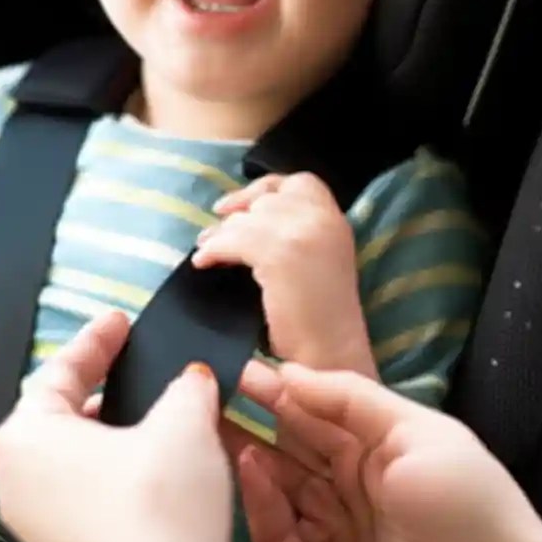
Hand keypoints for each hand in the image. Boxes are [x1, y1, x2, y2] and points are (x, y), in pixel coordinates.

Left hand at [0, 312, 236, 541]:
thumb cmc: (156, 516)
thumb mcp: (184, 422)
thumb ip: (186, 386)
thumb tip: (192, 379)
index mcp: (25, 436)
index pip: (59, 370)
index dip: (96, 341)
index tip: (118, 323)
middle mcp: (16, 480)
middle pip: (60, 416)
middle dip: (103, 390)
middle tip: (136, 368)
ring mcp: (36, 523)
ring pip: (74, 459)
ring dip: (115, 435)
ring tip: (160, 422)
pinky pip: (85, 497)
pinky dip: (117, 475)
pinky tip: (158, 474)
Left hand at [193, 174, 376, 377]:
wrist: (330, 358)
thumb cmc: (317, 325)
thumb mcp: (314, 265)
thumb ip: (291, 237)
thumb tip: (239, 221)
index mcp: (336, 222)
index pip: (299, 183)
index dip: (262, 190)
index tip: (233, 207)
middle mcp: (324, 220)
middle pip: (268, 198)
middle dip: (237, 214)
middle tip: (211, 235)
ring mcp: (303, 233)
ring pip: (247, 219)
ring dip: (221, 234)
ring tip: (207, 252)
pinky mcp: (280, 253)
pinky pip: (233, 240)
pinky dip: (213, 250)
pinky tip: (204, 264)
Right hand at [235, 363, 541, 541]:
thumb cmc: (470, 499)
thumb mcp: (414, 429)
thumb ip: (349, 398)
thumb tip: (287, 370)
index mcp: (366, 460)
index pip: (308, 423)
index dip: (274, 397)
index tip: (238, 369)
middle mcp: (340, 501)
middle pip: (283, 459)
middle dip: (247, 425)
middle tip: (206, 394)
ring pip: (272, 500)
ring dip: (245, 461)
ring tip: (219, 423)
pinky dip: (261, 510)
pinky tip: (252, 470)